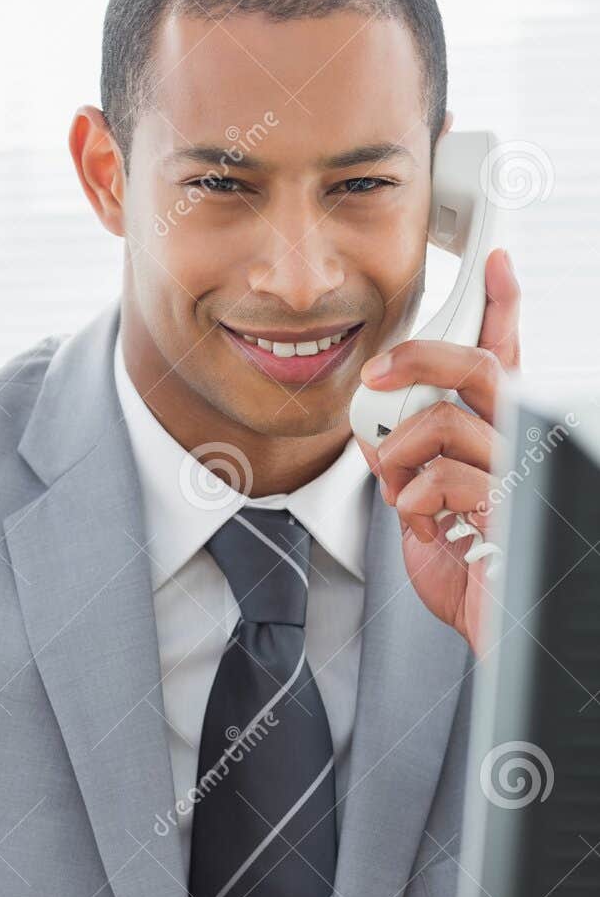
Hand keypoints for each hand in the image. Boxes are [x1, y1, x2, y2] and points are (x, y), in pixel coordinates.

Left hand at [353, 248, 519, 653]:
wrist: (495, 634)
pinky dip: (416, 502)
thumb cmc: (471, 580)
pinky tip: (430, 528)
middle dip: (419, 360)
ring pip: (446, 424)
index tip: (497, 263)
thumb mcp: (424, 514)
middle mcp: (520, 446)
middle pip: (477, 368)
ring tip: (406, 497)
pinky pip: (443, 478)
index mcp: (501, 439)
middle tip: (378, 374)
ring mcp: (518, 476)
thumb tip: (376, 432)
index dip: (502, 307)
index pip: (504, 360)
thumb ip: (408, 466)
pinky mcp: (509, 510)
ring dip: (403, 458)